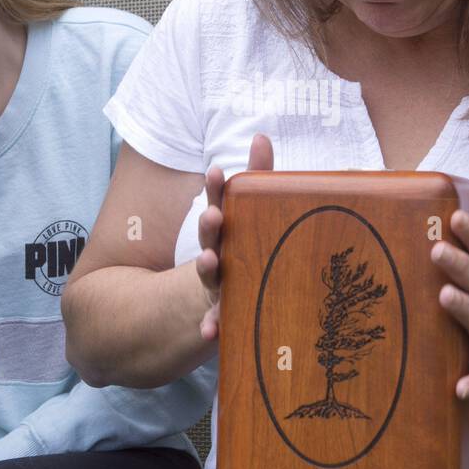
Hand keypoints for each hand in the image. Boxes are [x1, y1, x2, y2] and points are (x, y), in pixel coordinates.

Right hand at [194, 132, 274, 341]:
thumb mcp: (251, 212)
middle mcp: (217, 253)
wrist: (219, 298)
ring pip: (210, 275)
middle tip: (213, 215)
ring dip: (207, 268)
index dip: (215, 186)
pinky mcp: (220, 312)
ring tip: (209, 260)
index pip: (217, 201)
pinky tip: (209, 333)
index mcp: (225, 228)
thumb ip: (257, 175)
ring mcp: (216, 283)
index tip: (215, 170)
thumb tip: (261, 135)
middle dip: (210, 225)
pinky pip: (215, 321)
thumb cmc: (243, 246)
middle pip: (211, 236)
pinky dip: (211, 326)